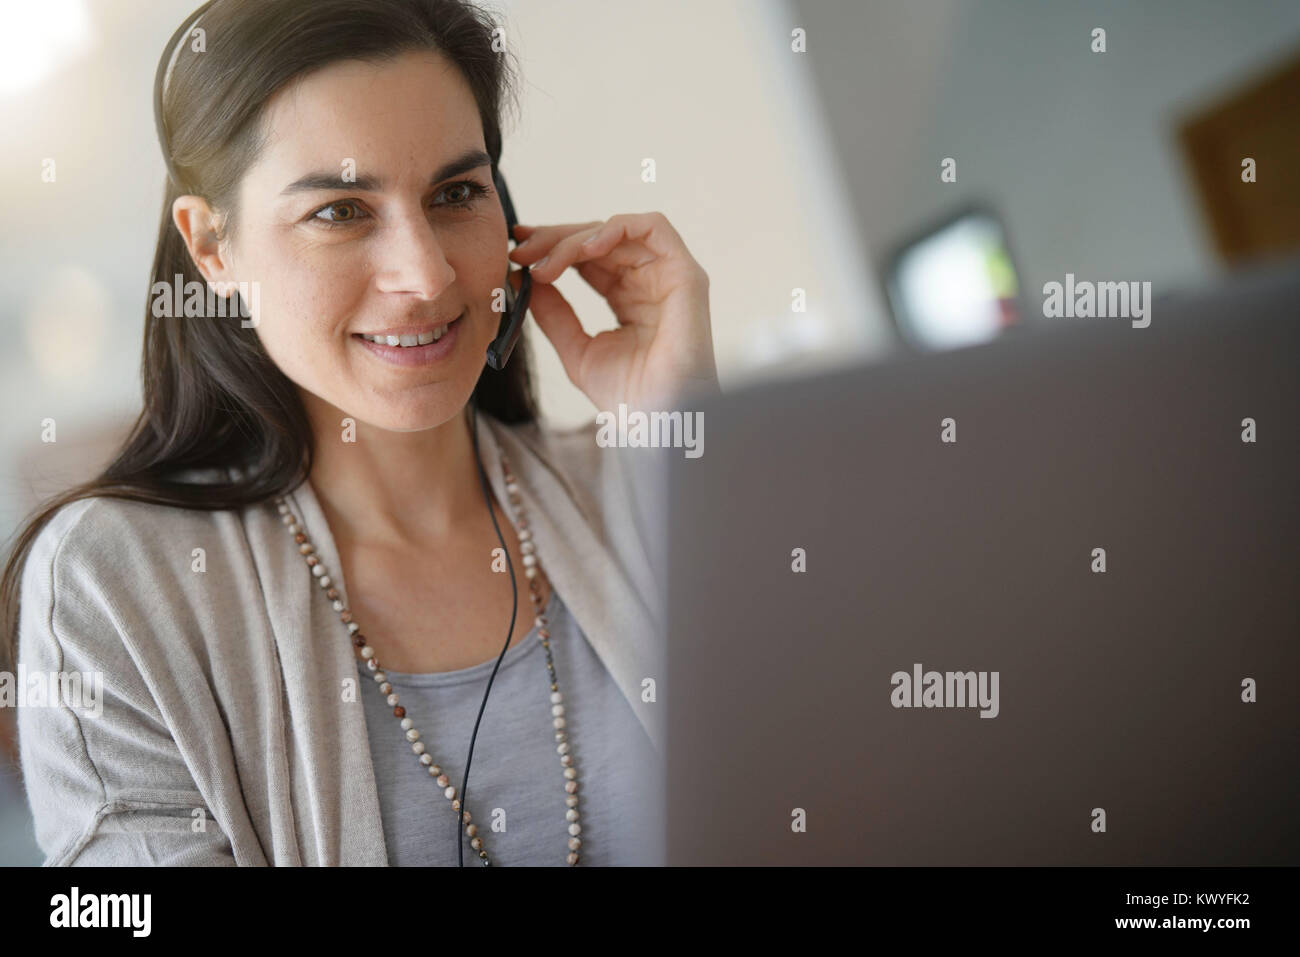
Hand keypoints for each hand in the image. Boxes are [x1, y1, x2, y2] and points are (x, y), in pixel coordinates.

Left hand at [507, 212, 719, 411]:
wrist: (658, 419)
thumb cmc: (629, 397)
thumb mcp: (576, 349)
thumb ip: (554, 313)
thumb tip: (524, 278)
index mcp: (626, 297)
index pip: (587, 257)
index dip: (552, 247)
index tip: (516, 252)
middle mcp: (648, 281)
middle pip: (598, 239)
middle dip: (554, 239)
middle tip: (521, 252)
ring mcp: (668, 275)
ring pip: (617, 231)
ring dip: (575, 239)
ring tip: (545, 262)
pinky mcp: (685, 273)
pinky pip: (653, 227)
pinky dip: (617, 228)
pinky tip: (586, 249)